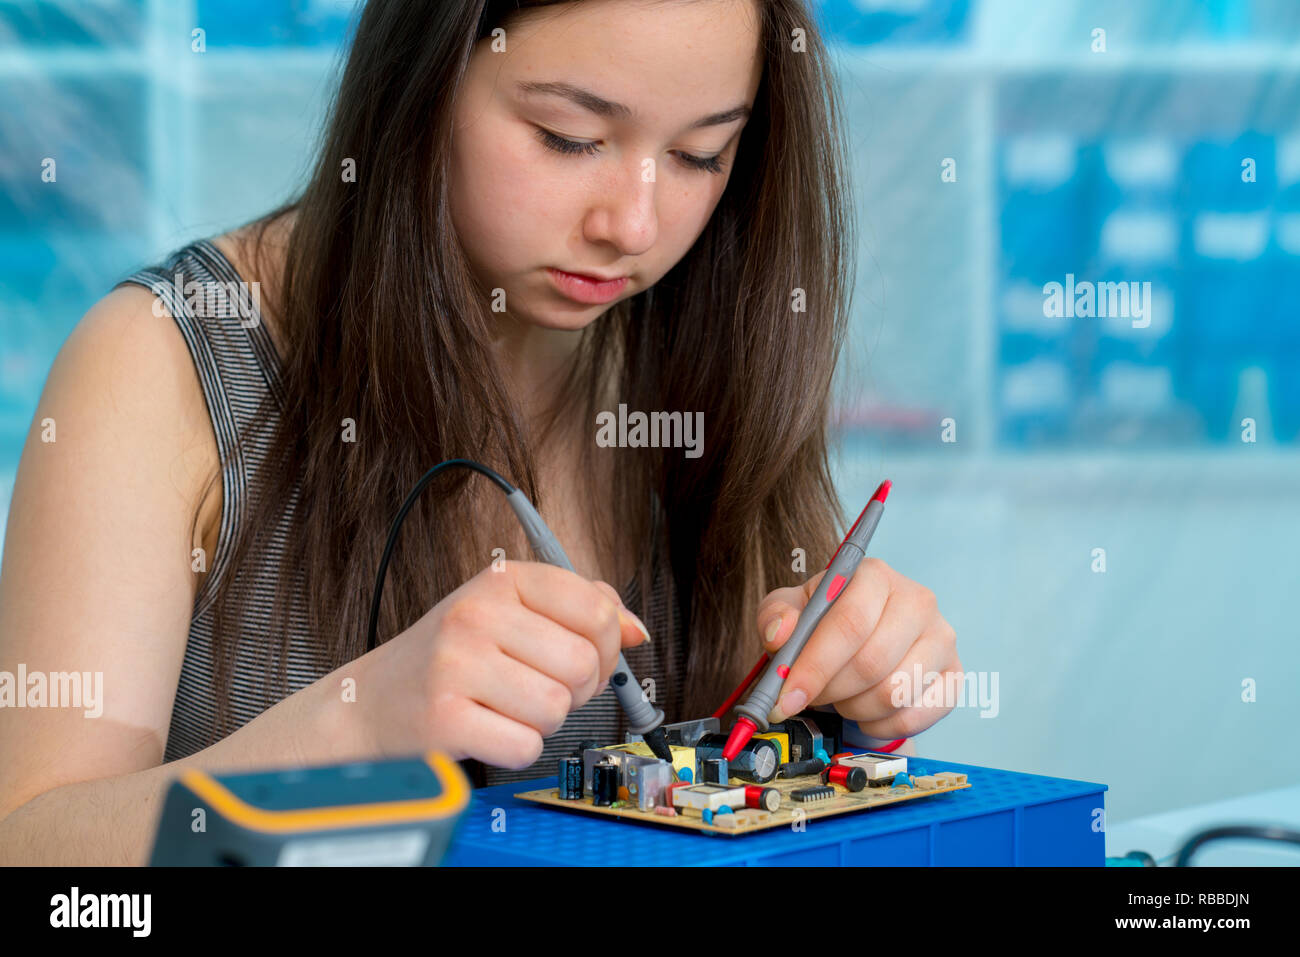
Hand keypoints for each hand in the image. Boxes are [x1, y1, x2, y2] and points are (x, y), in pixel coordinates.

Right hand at [349, 560, 648, 766]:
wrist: (372, 702)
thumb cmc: (451, 658)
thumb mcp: (511, 612)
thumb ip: (580, 609)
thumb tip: (636, 629)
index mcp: (502, 581)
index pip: (597, 610)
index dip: (606, 646)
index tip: (586, 657)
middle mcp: (477, 614)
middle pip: (583, 664)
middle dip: (575, 690)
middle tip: (540, 688)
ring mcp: (457, 665)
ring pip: (557, 708)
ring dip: (544, 721)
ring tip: (508, 707)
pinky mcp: (445, 718)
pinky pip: (526, 746)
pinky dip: (517, 748)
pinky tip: (489, 729)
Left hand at [756, 558, 959, 739]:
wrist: (859, 639)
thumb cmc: (824, 621)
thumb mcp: (790, 610)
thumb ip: (776, 617)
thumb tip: (780, 633)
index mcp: (876, 576)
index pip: (850, 623)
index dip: (816, 665)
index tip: (788, 696)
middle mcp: (918, 601)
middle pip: (872, 662)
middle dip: (831, 690)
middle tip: (811, 697)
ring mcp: (942, 638)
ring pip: (894, 693)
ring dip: (854, 708)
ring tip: (840, 696)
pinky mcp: (954, 675)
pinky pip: (915, 716)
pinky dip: (880, 724)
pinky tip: (865, 711)